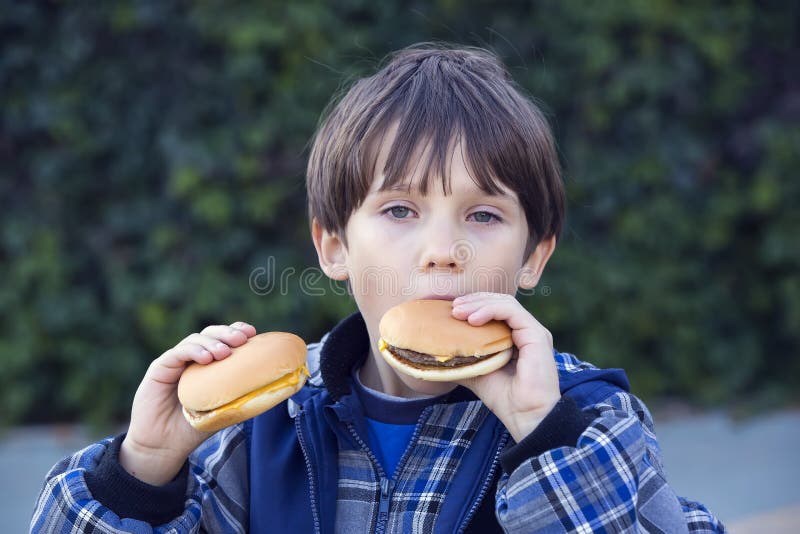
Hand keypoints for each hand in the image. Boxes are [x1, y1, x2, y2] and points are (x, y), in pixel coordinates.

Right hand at [119, 321, 256, 484]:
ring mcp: (175, 362)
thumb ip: (239, 397)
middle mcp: (191, 359)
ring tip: (225, 353)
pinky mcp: (160, 368)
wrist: (162, 447)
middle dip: (228, 333)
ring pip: (195, 339)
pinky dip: (194, 351)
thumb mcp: (222, 411)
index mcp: (208, 365)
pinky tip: (206, 358)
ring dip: (213, 342)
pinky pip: (178, 353)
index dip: (237, 331)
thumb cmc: (192, 430)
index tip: (252, 333)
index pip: (223, 340)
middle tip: (242, 339)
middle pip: (211, 334)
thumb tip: (271, 388)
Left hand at [451, 293, 559, 441]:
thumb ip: (463, 358)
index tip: (452, 310)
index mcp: (515, 337)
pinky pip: (512, 311)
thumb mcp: (476, 372)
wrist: (524, 415)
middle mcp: (526, 331)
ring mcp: (533, 331)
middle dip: (474, 301)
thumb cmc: (504, 398)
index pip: (496, 310)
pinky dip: (490, 310)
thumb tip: (435, 353)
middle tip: (453, 308)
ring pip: (506, 303)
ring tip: (458, 312)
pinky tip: (473, 319)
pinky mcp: (537, 335)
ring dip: (479, 303)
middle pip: (499, 302)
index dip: (474, 305)